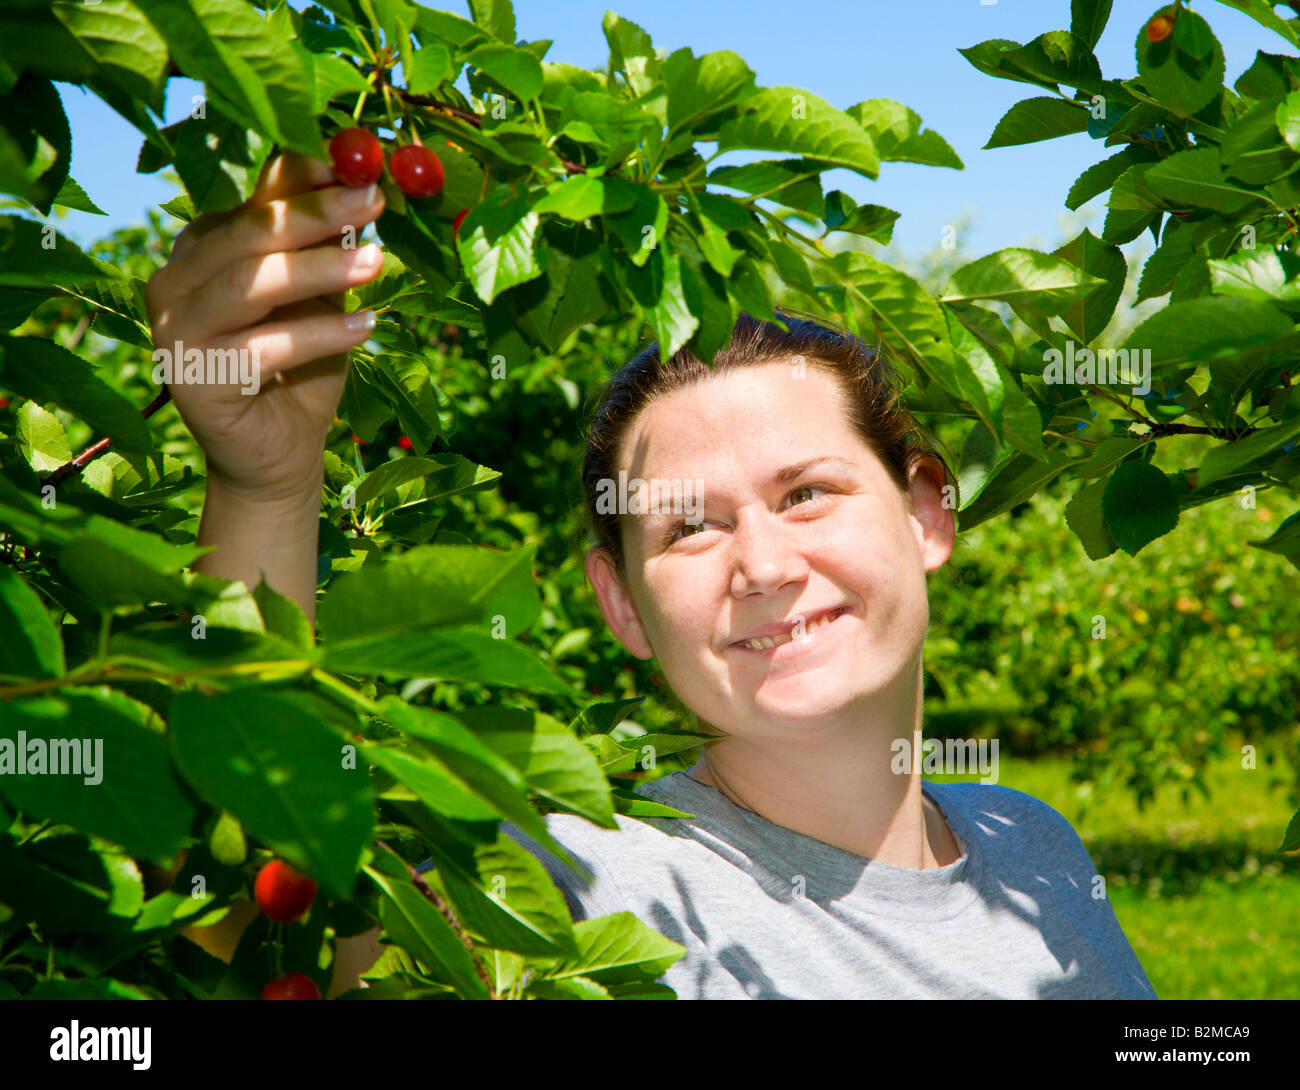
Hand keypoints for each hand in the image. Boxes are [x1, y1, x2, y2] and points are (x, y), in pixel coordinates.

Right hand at [144, 152, 386, 506]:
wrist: (281, 452)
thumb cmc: (302, 366)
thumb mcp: (319, 296)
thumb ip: (326, 247)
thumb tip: (362, 184)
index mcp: (203, 248)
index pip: (249, 197)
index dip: (302, 176)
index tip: (358, 165)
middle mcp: (176, 282)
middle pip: (246, 233)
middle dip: (315, 213)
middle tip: (372, 200)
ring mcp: (175, 331)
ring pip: (249, 285)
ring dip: (319, 269)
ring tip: (379, 261)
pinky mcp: (193, 381)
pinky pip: (265, 347)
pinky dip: (321, 335)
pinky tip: (367, 327)